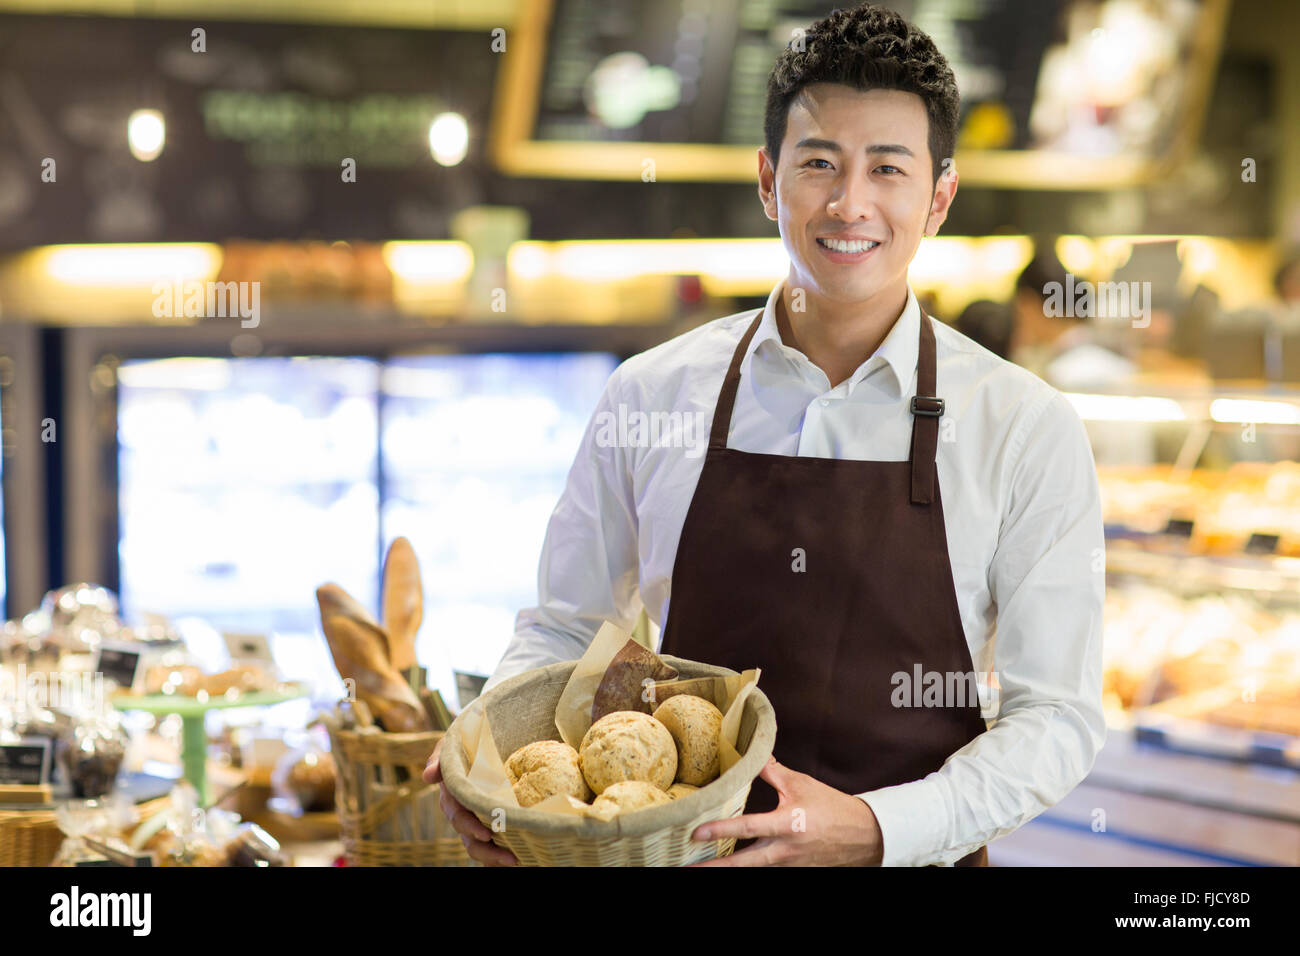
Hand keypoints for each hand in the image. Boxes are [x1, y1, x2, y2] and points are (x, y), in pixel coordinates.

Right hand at [424, 736, 517, 865]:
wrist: (477, 743)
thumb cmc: (463, 743)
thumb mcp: (450, 745)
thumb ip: (439, 758)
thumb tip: (428, 776)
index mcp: (452, 796)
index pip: (458, 817)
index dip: (471, 827)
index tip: (487, 834)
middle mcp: (462, 813)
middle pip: (470, 839)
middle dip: (488, 851)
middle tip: (510, 857)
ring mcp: (475, 821)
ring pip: (479, 847)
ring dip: (495, 858)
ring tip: (515, 862)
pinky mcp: (489, 823)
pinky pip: (491, 845)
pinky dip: (499, 857)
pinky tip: (519, 860)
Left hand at [686, 757, 882, 865]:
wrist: (864, 836)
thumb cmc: (832, 807)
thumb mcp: (801, 785)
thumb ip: (772, 771)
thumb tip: (751, 752)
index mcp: (787, 824)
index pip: (748, 827)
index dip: (721, 830)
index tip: (695, 833)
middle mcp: (785, 850)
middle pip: (743, 863)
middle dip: (714, 868)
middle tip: (686, 867)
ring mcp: (789, 865)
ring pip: (752, 870)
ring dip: (727, 870)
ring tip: (699, 868)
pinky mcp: (792, 870)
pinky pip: (765, 870)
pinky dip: (746, 868)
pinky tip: (727, 865)